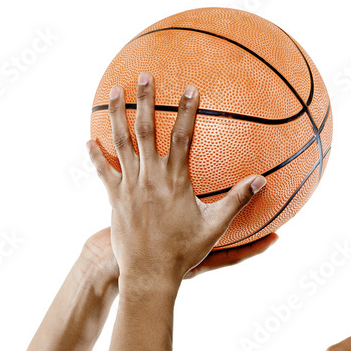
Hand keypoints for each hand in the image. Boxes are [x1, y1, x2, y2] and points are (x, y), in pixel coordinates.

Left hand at [86, 74, 269, 285]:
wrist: (150, 274)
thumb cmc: (184, 252)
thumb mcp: (214, 227)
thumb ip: (237, 200)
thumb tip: (261, 181)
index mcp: (176, 181)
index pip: (182, 137)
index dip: (187, 111)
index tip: (190, 88)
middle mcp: (150, 178)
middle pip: (146, 130)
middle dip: (145, 100)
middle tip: (144, 76)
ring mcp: (130, 187)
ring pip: (121, 142)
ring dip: (116, 114)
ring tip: (113, 91)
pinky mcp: (115, 199)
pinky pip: (103, 172)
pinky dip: (96, 155)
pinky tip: (89, 140)